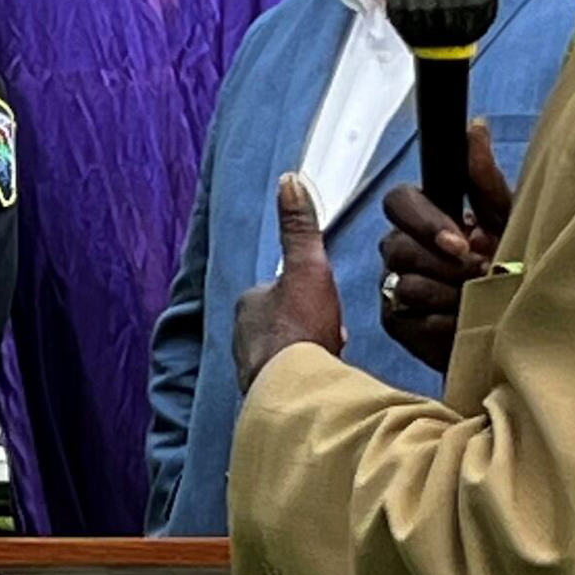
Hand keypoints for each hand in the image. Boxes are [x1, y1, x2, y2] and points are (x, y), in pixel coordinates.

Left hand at [229, 175, 344, 388]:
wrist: (296, 391)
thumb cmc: (300, 330)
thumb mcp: (307, 268)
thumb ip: (299, 229)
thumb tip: (289, 181)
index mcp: (249, 303)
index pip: (280, 288)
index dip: (308, 293)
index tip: (327, 304)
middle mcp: (243, 334)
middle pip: (283, 321)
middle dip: (309, 325)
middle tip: (332, 334)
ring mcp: (252, 365)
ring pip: (285, 350)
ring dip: (308, 351)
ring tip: (328, 356)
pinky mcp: (265, 393)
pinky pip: (288, 376)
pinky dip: (304, 374)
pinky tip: (320, 377)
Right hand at [377, 122, 518, 370]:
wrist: (522, 330)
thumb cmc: (516, 271)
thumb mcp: (508, 222)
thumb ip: (485, 181)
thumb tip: (474, 127)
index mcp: (428, 218)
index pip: (399, 201)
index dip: (424, 221)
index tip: (460, 242)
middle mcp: (404, 248)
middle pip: (397, 245)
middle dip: (444, 264)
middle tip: (480, 275)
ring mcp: (394, 285)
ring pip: (404, 282)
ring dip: (449, 293)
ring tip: (477, 300)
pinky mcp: (396, 322)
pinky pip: (407, 316)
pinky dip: (443, 321)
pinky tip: (463, 322)